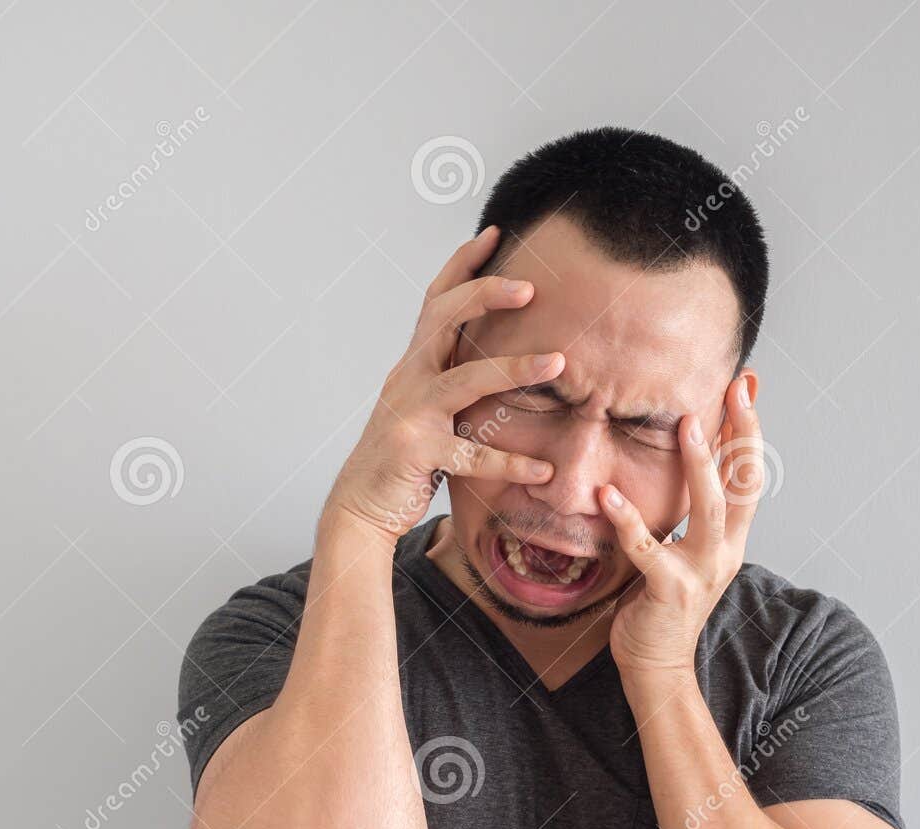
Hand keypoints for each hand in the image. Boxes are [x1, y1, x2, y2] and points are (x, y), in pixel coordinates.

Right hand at [324, 225, 565, 543]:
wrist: (361, 505)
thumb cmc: (404, 454)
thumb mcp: (425, 403)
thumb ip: (452, 374)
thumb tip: (492, 345)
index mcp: (414, 363)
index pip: (436, 300)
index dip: (463, 263)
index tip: (496, 232)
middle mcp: (408, 378)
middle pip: (443, 320)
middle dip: (486, 295)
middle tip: (533, 286)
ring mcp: (409, 414)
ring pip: (464, 380)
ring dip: (513, 368)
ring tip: (557, 362)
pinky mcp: (416, 454)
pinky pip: (471, 455)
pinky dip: (509, 462)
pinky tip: (543, 468)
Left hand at [602, 374, 761, 677]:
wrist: (657, 666)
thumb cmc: (661, 603)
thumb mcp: (684, 550)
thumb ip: (688, 512)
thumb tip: (685, 465)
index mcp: (730, 540)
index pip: (748, 475)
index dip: (749, 430)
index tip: (748, 385)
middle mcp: (724, 552)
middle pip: (744, 485)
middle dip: (742, 435)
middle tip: (736, 390)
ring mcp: (700, 572)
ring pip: (710, 511)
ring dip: (700, 466)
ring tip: (686, 424)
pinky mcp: (669, 590)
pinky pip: (647, 549)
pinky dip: (627, 520)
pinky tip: (608, 494)